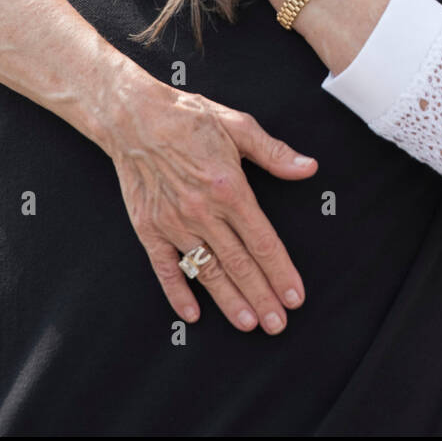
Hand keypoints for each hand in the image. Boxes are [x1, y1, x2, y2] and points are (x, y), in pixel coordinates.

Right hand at [104, 75, 316, 334]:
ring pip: (207, 271)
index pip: (263, 242)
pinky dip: (178, 293)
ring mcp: (173, 223)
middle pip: (239, 264)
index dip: (281, 272)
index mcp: (229, 188)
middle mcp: (202, 211)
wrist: (134, 117)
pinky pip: (165, 268)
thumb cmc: (187, 118)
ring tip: (248, 323)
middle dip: (262, 297)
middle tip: (278, 323)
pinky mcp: (148, 229)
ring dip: (229, 301)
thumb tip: (308, 168)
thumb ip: (275, 153)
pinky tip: (193, 313)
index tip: (294, 295)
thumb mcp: (238, 125)